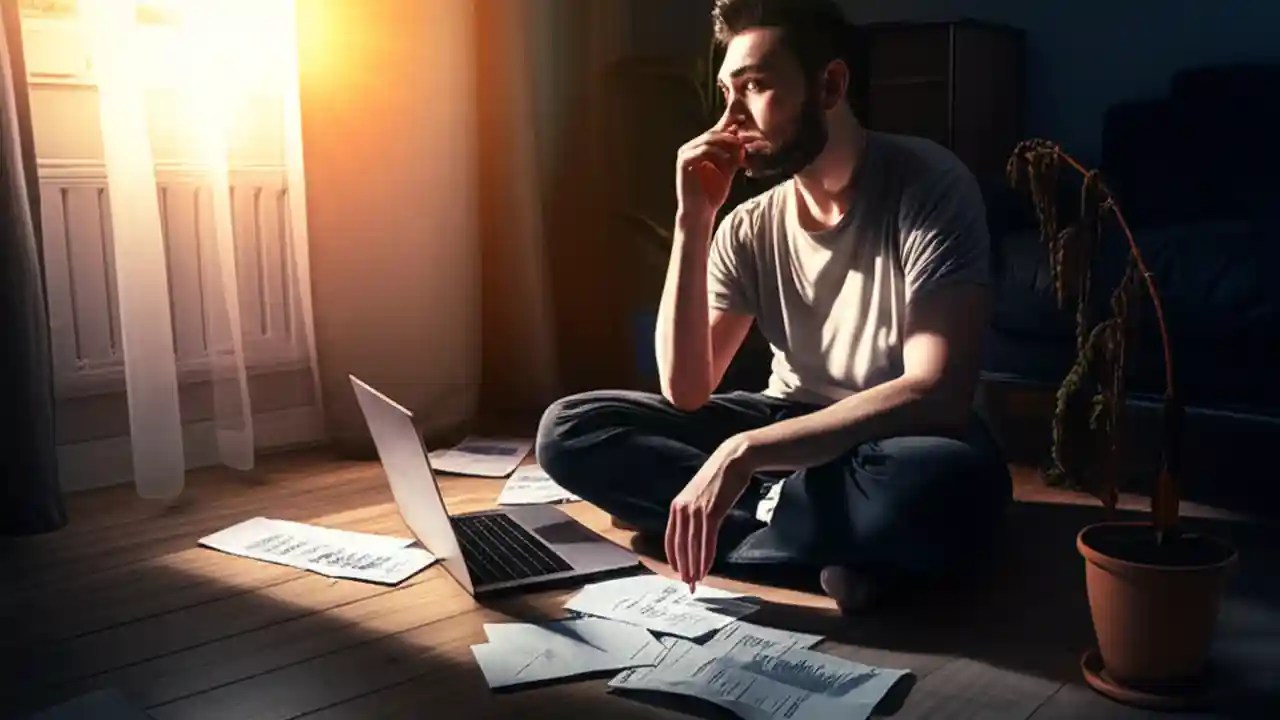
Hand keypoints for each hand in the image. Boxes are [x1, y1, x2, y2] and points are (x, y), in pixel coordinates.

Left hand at [665, 435, 753, 588]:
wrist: (732, 460)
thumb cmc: (717, 479)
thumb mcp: (698, 496)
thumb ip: (692, 513)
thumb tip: (693, 533)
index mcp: (677, 507)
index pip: (671, 539)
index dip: (674, 558)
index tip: (678, 572)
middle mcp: (682, 510)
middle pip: (681, 545)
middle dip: (684, 567)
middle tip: (688, 583)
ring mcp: (697, 510)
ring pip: (693, 545)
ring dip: (695, 566)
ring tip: (697, 580)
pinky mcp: (712, 511)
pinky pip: (707, 540)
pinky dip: (706, 556)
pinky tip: (707, 568)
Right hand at [675, 119, 743, 223]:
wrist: (700, 212)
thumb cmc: (713, 193)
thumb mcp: (727, 170)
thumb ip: (733, 155)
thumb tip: (743, 140)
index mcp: (699, 148)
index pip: (715, 132)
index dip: (729, 125)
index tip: (745, 120)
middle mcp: (690, 148)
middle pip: (712, 133)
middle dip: (730, 134)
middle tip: (744, 137)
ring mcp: (685, 154)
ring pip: (708, 139)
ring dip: (725, 142)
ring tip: (739, 146)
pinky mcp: (684, 161)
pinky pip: (702, 150)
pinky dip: (717, 152)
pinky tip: (728, 157)